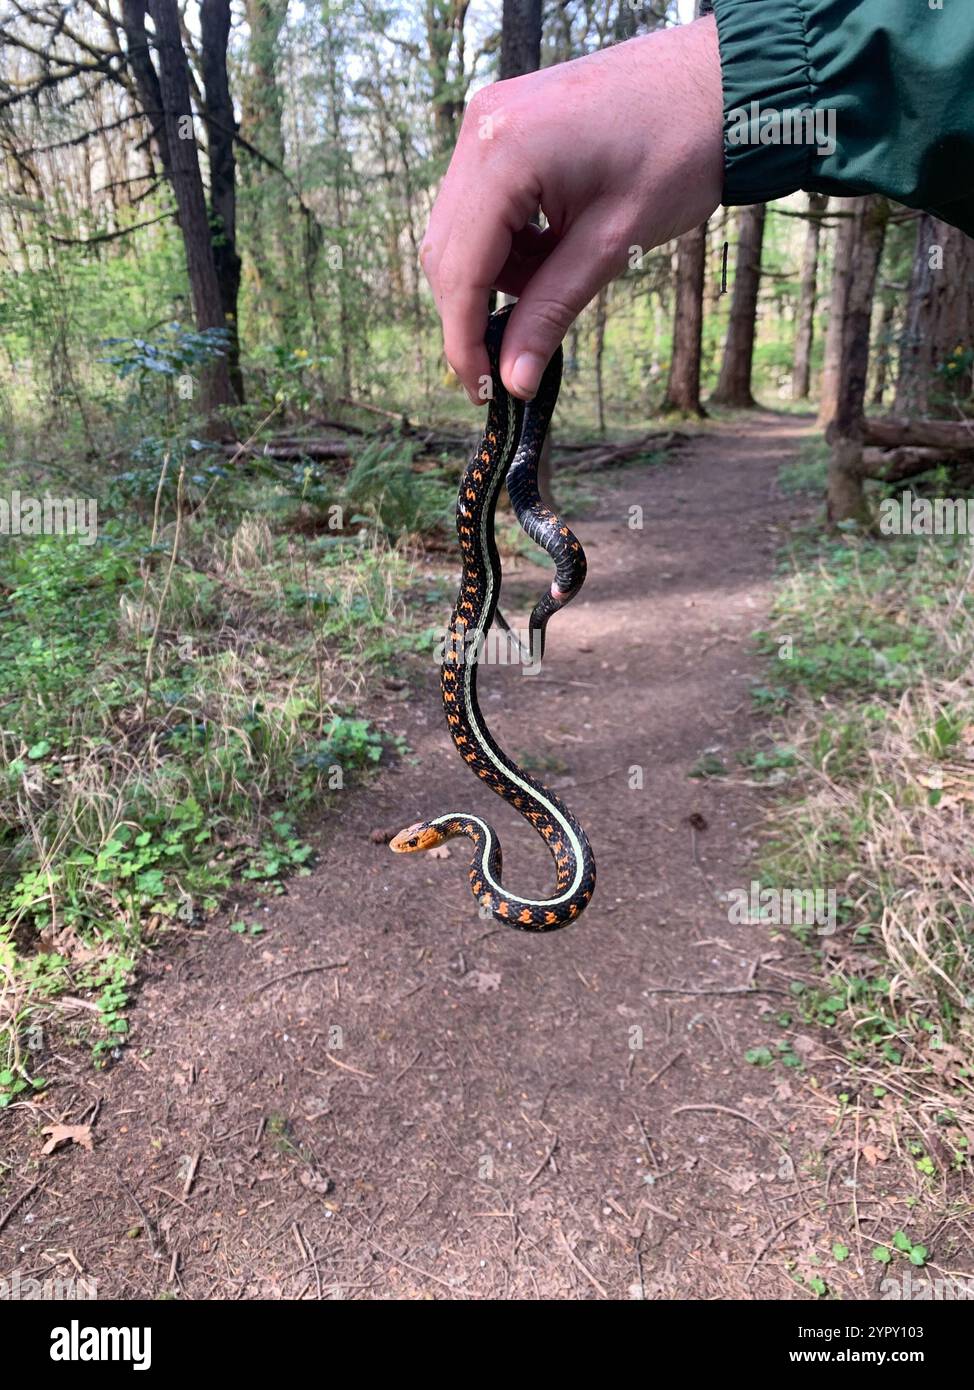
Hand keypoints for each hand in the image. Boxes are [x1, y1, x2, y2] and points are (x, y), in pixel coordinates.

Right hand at [421, 15, 723, 404]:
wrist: (717, 84)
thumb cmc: (679, 151)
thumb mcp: (612, 245)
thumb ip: (551, 313)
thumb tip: (514, 381)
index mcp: (502, 155)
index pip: (460, 271)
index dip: (464, 341)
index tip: (482, 392)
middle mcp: (478, 131)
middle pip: (447, 253)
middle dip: (474, 314)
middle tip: (509, 364)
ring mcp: (486, 122)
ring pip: (459, 232)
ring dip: (496, 277)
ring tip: (557, 280)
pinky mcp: (501, 125)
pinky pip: (481, 204)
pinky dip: (507, 244)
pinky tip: (552, 248)